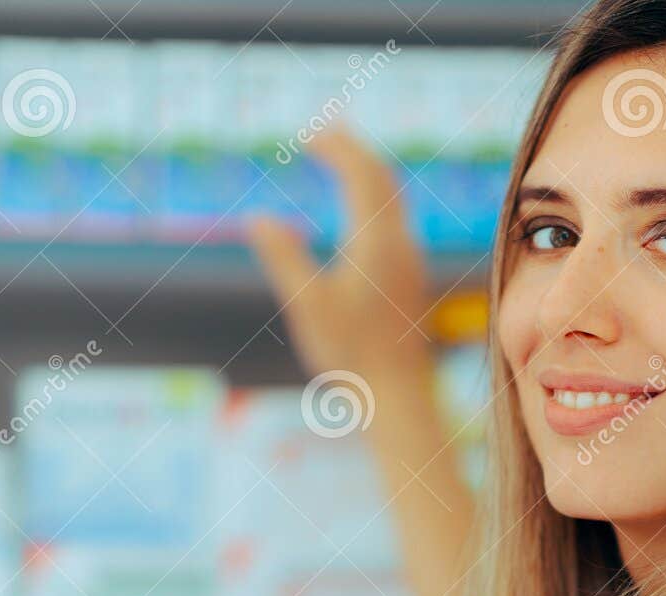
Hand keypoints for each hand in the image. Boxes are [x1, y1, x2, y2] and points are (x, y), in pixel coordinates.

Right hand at [247, 126, 432, 385]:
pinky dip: (374, 199)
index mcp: (375, 242)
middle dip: (354, 150)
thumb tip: (257, 219)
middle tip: (324, 131)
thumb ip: (284, 259)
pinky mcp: (408, 279)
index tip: (308, 134)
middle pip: (382, 178)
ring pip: (393, 200)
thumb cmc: (350, 355)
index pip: (360, 174)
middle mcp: (399, 244)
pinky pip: (394, 220)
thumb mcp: (306, 306)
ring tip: (342, 160)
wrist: (396, 395)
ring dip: (367, 173)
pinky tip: (359, 213)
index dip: (336, 148)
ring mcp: (408, 262)